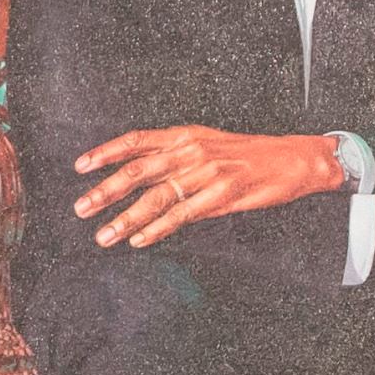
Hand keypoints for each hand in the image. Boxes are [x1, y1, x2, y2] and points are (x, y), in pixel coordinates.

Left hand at [76, 126, 352, 249]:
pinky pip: (181, 215)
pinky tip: (139, 239)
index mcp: (185, 135)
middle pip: (138, 170)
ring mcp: (206, 173)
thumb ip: (177, 158)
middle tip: (82, 208)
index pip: (136, 141)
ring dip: (125, 218)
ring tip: (104, 234)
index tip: (80, 166)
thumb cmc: (253, 155)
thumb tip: (143, 177)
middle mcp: (191, 150)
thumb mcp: (210, 145)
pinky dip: (156, 229)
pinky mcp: (221, 195)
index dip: (105, 153)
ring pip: (155, 197)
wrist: (294, 160)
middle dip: (105, 191)